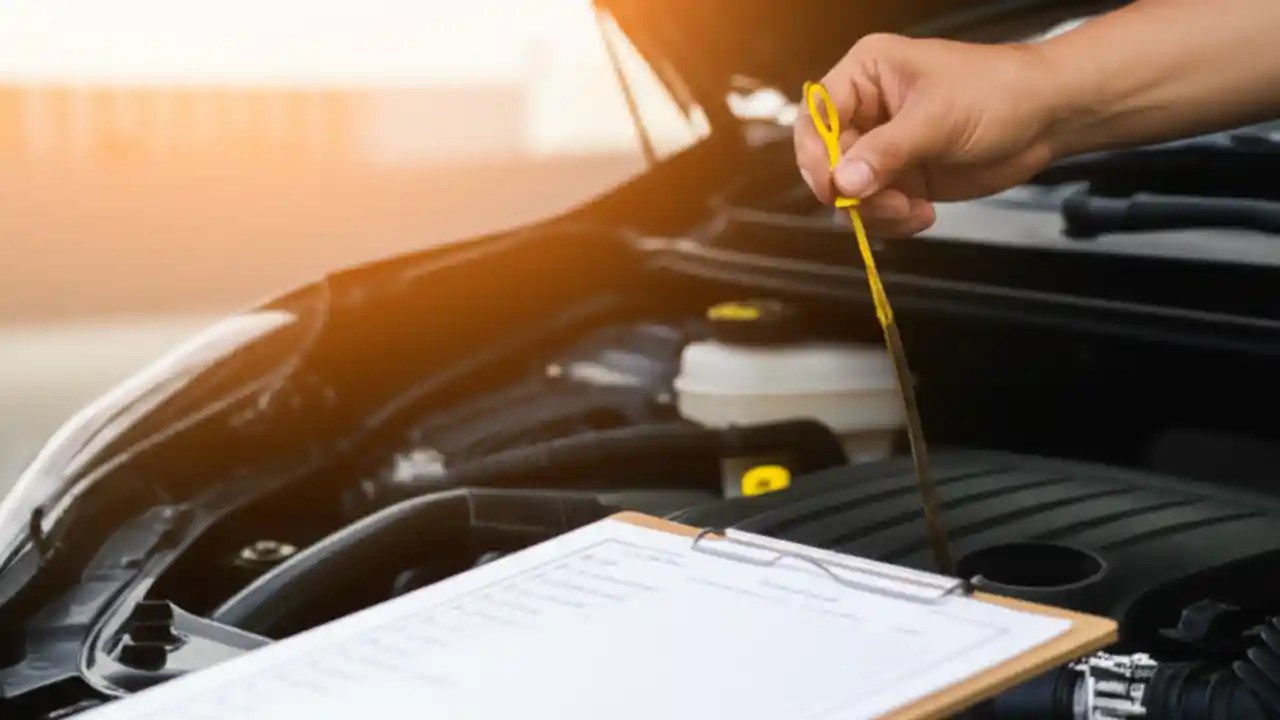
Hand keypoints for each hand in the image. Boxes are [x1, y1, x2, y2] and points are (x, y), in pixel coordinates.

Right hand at [795, 33, 1062, 237]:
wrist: (1047, 117)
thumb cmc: (997, 92)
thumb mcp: (937, 119)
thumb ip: (886, 152)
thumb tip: (843, 183)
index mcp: (866, 75)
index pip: (816, 116)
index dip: (815, 154)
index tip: (831, 187)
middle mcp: (867, 111)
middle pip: (828, 161)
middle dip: (855, 191)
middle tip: (887, 205)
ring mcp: (883, 148)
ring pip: (850, 192)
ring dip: (876, 212)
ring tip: (913, 211)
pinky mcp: (902, 178)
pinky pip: (876, 209)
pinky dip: (894, 221)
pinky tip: (924, 214)